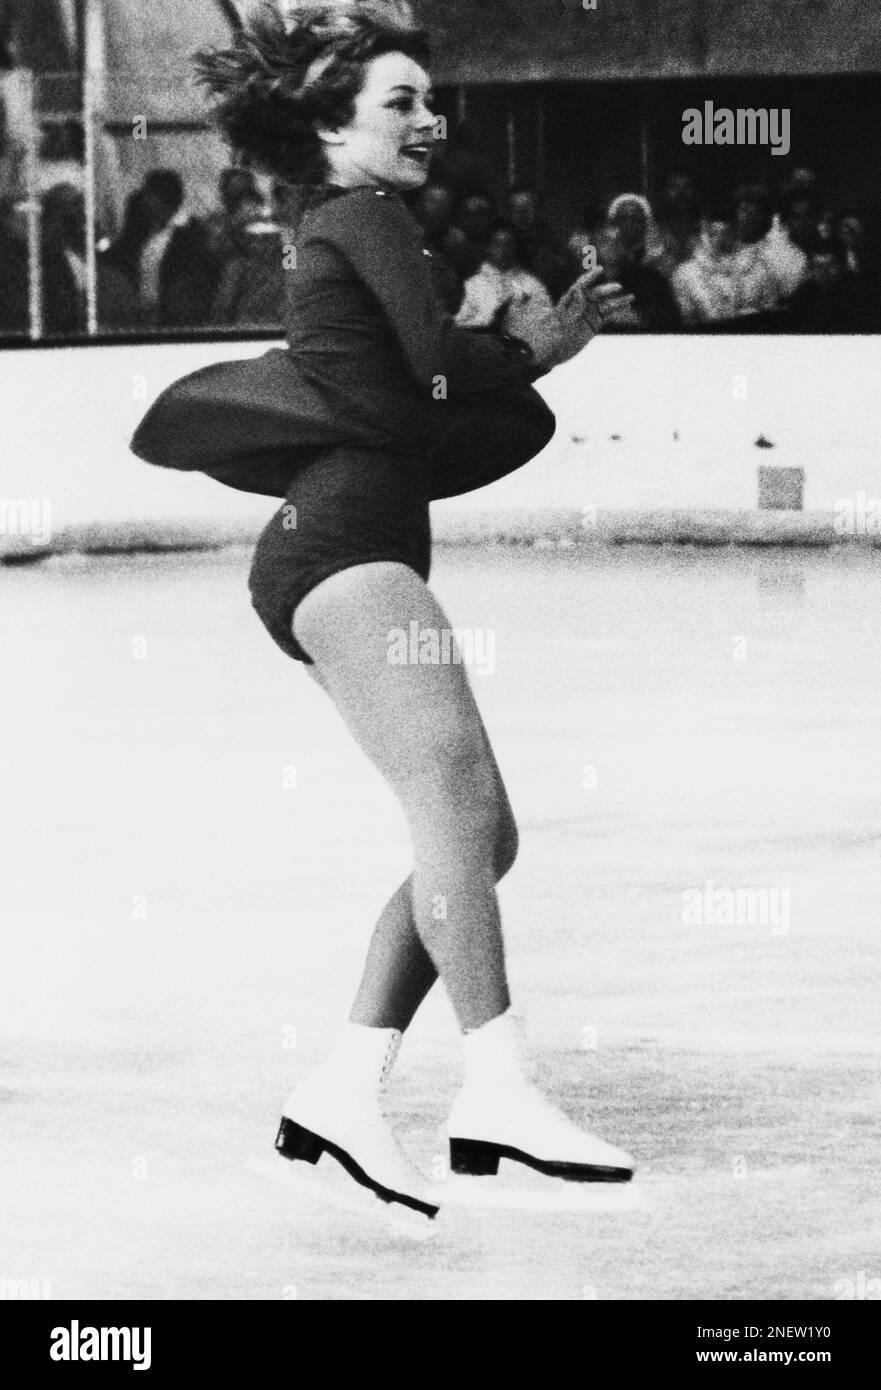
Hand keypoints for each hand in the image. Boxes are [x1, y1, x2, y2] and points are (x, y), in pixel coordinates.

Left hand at [517, 267, 635, 370]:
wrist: (548, 352)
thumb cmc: (548, 335)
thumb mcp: (557, 320)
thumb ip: (570, 306)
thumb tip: (581, 291)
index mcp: (569, 301)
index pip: (581, 285)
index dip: (590, 277)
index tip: (600, 269)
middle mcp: (580, 306)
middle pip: (596, 294)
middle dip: (607, 290)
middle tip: (618, 288)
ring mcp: (588, 315)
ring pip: (605, 305)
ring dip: (618, 301)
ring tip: (631, 298)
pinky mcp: (593, 325)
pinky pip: (607, 316)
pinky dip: (616, 311)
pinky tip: (626, 307)